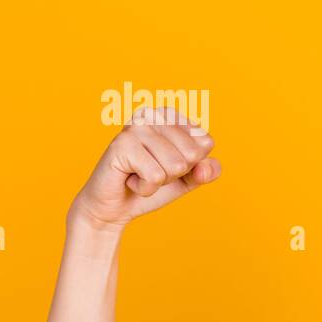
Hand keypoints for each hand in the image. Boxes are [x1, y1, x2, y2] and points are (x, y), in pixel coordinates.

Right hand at [68, 106, 220, 231]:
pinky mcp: (121, 144)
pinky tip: (130, 180)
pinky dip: (146, 188)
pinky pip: (155, 176)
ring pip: (176, 165)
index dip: (191, 164)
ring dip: (160, 180)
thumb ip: (206, 171)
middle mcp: (152, 114)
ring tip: (139, 174)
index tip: (166, 163)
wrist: (114, 207)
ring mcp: (136, 126)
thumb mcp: (188, 178)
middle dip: (175, 172)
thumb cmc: (151, 185)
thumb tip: (205, 167)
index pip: (206, 142)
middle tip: (151, 170)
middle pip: (193, 154)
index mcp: (170, 115)